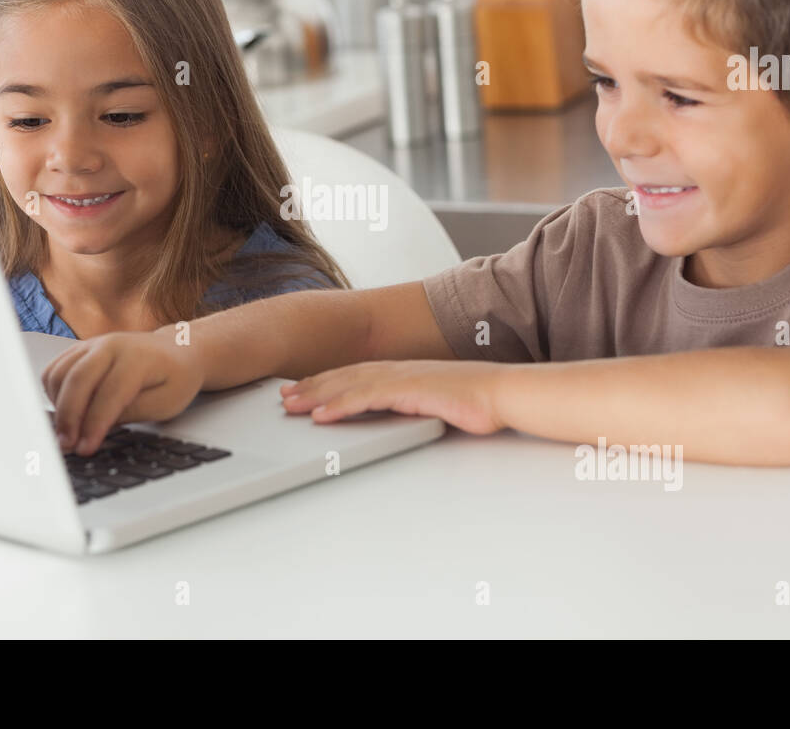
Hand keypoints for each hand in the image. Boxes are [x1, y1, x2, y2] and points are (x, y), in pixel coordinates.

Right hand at [43, 330, 204, 454]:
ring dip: (57, 406)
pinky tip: (67, 413)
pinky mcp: (81, 350)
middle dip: (68, 417)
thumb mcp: (165, 404)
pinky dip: (53, 394)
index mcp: (138, 357)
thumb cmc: (175, 379)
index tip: (86, 448)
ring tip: (68, 432)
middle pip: (77, 379)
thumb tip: (94, 428)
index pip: (110, 392)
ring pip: (59, 373)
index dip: (95, 424)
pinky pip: (54, 370)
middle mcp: (111, 345)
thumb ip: (130, 414)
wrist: (178, 352)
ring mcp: (93, 345)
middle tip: (67, 445)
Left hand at [279, 360, 504, 433]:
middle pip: (345, 376)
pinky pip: (367, 398)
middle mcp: (399, 370)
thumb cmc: (478, 403)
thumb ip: (414, 409)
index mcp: (405, 372)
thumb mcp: (438, 405)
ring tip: (291, 406)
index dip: (327, 382)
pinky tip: (321, 415)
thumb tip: (397, 420)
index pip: (357, 375)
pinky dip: (340, 406)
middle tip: (284, 397)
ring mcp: (403, 378)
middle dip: (312, 386)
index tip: (304, 391)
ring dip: (317, 395)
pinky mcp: (410, 390)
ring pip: (349, 385)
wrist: (505, 394)